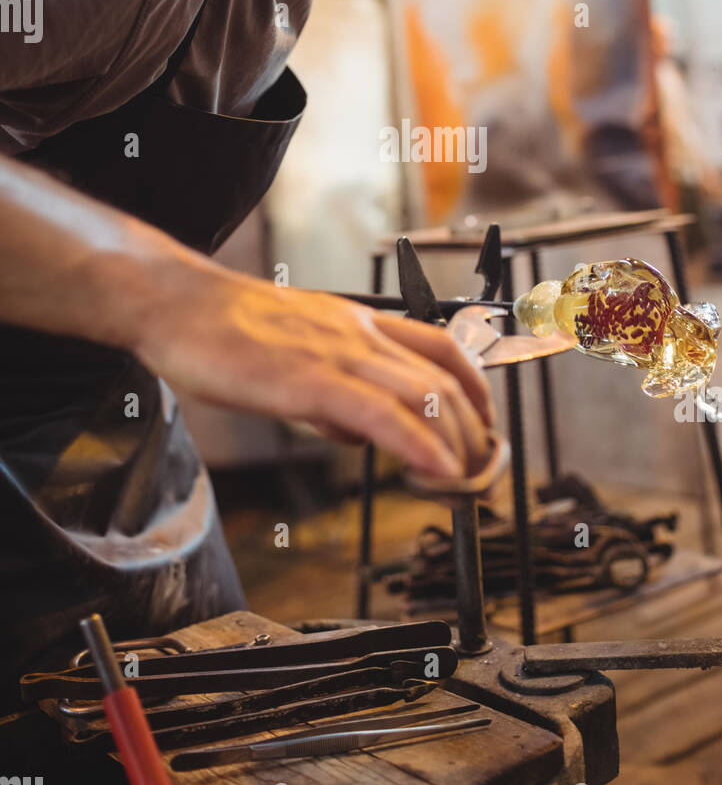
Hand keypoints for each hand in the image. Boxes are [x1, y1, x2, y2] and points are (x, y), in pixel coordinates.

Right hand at [130, 261, 494, 480]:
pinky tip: (438, 471)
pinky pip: (381, 413)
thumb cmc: (224, 330)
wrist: (175, 302)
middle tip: (482, 471)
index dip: (476, 387)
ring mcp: (337, 353)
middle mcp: (359, 332)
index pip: (442, 346)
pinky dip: (419, 444)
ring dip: (458, 442)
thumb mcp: (295, 352)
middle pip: (445, 376)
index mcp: (358, 322)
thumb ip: (331, 390)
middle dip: (475, 429)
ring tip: (468, 482)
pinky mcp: (309, 379)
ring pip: (425, 393)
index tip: (484, 425)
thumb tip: (354, 432)